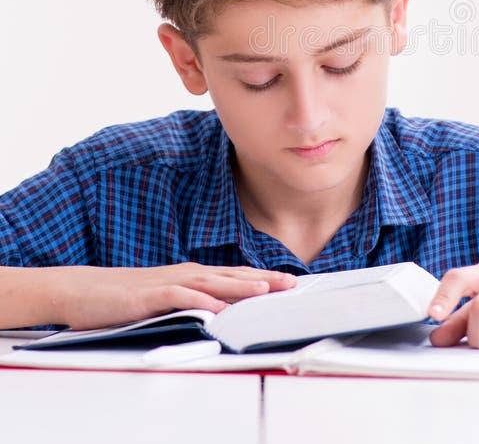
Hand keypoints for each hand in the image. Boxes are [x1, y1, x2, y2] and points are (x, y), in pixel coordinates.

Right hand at [29, 263, 296, 329]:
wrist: (82, 290)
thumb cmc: (124, 296)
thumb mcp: (165, 297)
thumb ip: (192, 299)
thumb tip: (221, 308)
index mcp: (191, 274)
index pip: (234, 275)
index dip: (263, 277)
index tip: (290, 282)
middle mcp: (185, 273)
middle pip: (232, 275)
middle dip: (264, 279)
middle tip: (293, 284)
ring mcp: (168, 282)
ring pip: (212, 282)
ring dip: (240, 286)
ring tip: (267, 289)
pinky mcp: (150, 295)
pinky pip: (179, 297)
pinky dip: (200, 301)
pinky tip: (216, 308)